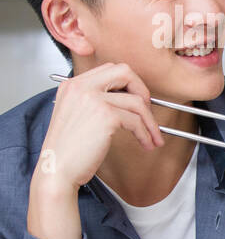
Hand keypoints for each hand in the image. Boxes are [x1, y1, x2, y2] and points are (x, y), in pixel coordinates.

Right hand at [35, 63, 164, 192]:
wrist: (57, 169)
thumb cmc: (68, 149)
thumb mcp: (76, 114)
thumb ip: (95, 100)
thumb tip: (128, 97)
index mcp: (72, 85)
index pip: (110, 69)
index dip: (129, 83)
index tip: (138, 100)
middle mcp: (81, 87)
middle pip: (125, 72)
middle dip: (143, 91)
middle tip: (148, 112)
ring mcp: (93, 99)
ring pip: (137, 101)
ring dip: (150, 122)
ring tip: (153, 137)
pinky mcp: (105, 115)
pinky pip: (136, 121)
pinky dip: (146, 134)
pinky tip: (146, 144)